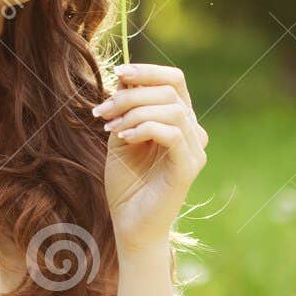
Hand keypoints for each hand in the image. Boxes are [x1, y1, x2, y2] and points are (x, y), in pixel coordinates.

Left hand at [91, 62, 208, 254]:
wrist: (130, 225)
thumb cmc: (127, 182)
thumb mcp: (121, 136)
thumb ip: (126, 108)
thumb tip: (125, 77)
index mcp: (179, 121)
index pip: (174, 80)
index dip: (148, 71)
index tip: (118, 73)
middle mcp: (192, 132)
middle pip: (169, 91)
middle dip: (131, 95)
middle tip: (102, 111)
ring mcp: (193, 150)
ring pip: (171, 109)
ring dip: (134, 111)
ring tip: (110, 127)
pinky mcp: (188, 168)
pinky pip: (172, 133)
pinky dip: (144, 127)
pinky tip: (124, 136)